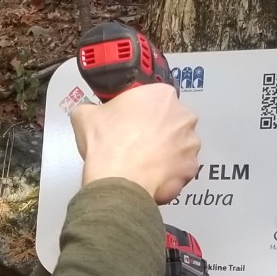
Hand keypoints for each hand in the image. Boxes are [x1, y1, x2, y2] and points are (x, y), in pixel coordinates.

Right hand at [72, 84, 200, 204]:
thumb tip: (89, 113)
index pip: (155, 99)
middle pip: (172, 122)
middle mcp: (183, 116)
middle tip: (137, 143)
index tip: (131, 123)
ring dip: (166, 153)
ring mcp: (191, 143)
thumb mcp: (85, 116)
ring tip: (143, 164)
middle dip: (158, 131)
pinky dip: (169, 173)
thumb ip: (91, 108)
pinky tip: (152, 177)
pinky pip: (181, 169)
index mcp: (162, 95)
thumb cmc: (106, 144)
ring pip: (179, 146)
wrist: (118, 181)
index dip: (141, 112)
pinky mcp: (191, 169)